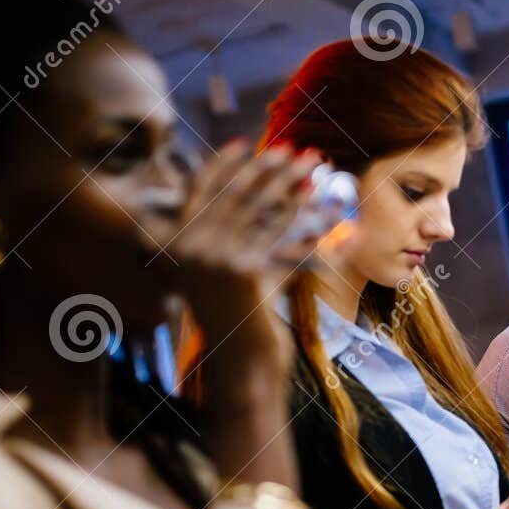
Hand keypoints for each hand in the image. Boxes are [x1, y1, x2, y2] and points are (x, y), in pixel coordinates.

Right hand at [159, 143, 331, 346]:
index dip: (224, 165)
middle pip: (237, 193)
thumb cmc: (240, 319)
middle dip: (269, 167)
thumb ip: (229, 236)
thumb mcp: (223, 273)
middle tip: (296, 151)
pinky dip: (308, 217)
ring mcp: (217, 258)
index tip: (245, 145)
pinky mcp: (246, 271)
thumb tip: (263, 192)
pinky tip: (328, 205)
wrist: (243, 363)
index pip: (201, 191)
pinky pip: (284, 235)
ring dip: (292, 182)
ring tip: (315, 167)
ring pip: (263, 208)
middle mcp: (193, 247)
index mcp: (179, 243)